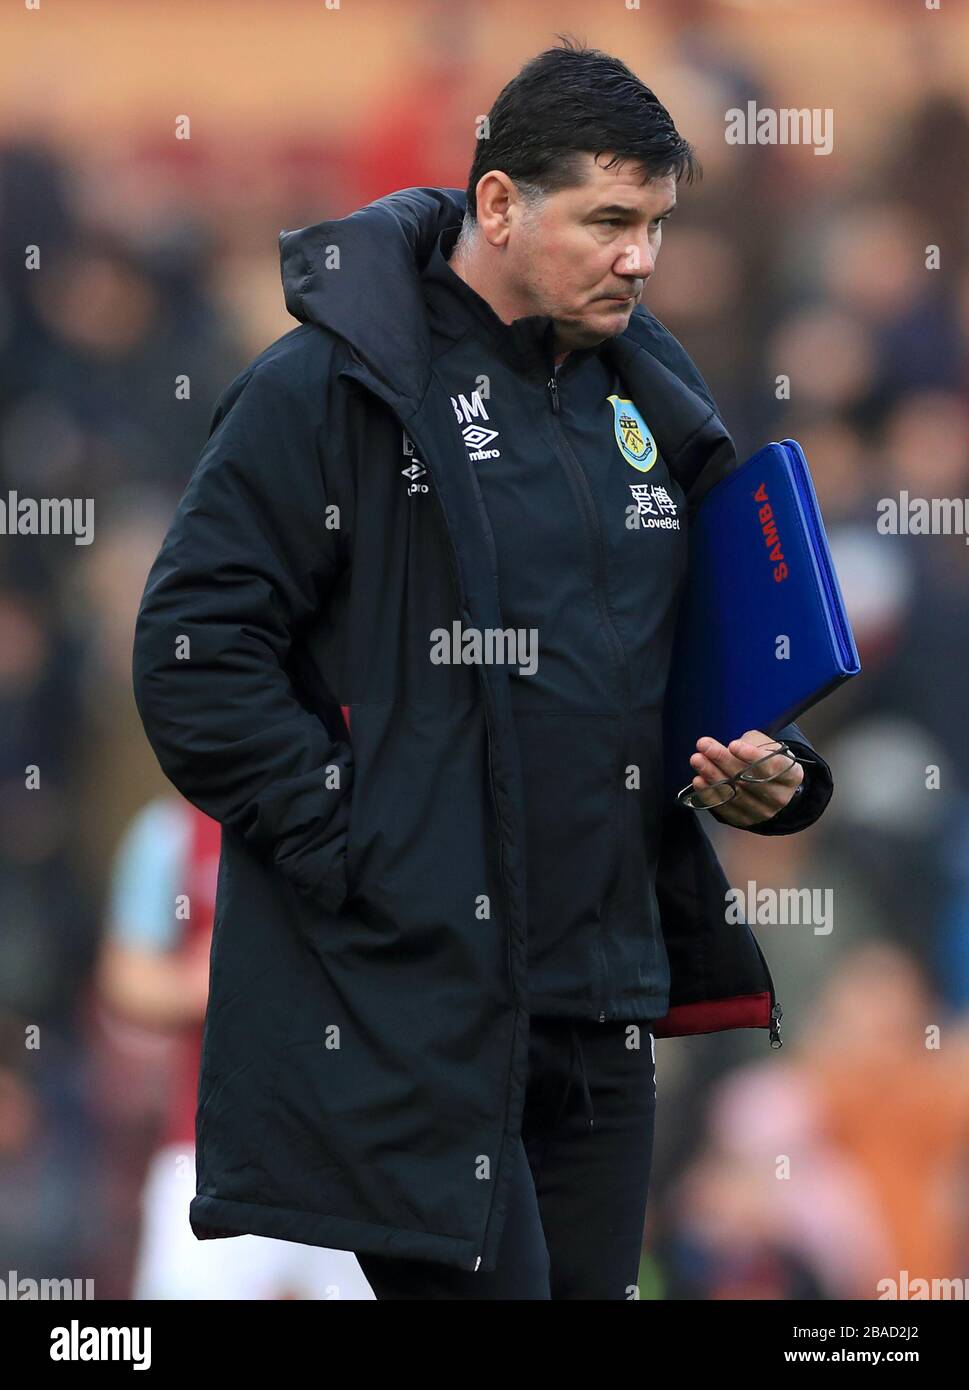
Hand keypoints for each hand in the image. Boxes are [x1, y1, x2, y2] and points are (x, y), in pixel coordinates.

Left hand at [688, 729, 803, 827]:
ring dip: (712, 776)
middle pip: (749, 780)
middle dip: (723, 760)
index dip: (752, 756)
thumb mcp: (765, 745)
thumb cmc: (765, 759)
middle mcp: (780, 796)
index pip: (772, 766)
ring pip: (735, 794)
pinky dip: (710, 794)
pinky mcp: (744, 820)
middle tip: (703, 745)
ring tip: (697, 760)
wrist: (768, 785)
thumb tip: (729, 749)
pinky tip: (699, 780)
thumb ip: (751, 744)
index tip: (732, 744)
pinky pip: (724, 807)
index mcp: (791, 775)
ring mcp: (763, 812)